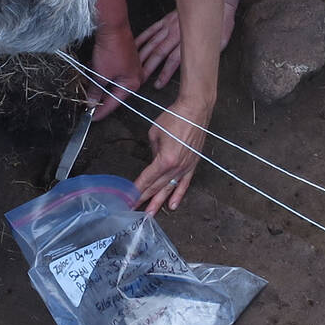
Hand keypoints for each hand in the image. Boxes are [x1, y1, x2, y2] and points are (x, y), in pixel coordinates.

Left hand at [90, 22, 140, 119]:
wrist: (113, 27)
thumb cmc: (112, 50)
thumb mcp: (100, 75)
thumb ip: (96, 91)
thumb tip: (91, 103)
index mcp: (133, 83)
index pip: (115, 103)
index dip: (102, 111)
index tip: (92, 117)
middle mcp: (135, 76)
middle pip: (115, 93)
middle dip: (101, 98)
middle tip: (89, 106)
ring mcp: (131, 66)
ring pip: (113, 82)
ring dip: (101, 86)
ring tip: (89, 91)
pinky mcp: (125, 58)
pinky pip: (113, 72)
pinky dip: (103, 75)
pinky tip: (94, 75)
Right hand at [133, 4, 236, 90]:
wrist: (216, 2)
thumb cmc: (220, 24)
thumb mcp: (221, 43)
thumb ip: (210, 56)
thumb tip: (205, 72)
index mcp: (190, 40)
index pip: (174, 60)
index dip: (165, 73)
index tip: (158, 84)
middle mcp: (177, 33)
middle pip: (160, 52)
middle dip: (149, 67)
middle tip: (141, 79)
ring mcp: (170, 26)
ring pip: (153, 42)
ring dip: (143, 55)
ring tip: (135, 67)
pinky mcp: (166, 20)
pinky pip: (151, 30)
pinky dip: (142, 38)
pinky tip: (135, 46)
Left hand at [135, 96, 207, 214]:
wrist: (195, 110)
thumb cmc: (174, 118)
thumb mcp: (154, 134)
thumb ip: (153, 152)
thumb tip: (154, 161)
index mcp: (164, 159)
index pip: (147, 178)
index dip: (136, 190)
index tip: (128, 199)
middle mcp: (175, 167)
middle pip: (156, 187)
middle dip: (144, 199)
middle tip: (134, 209)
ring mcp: (185, 167)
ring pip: (169, 189)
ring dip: (159, 202)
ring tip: (149, 214)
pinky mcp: (193, 165)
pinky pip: (184, 184)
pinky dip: (178, 195)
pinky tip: (172, 206)